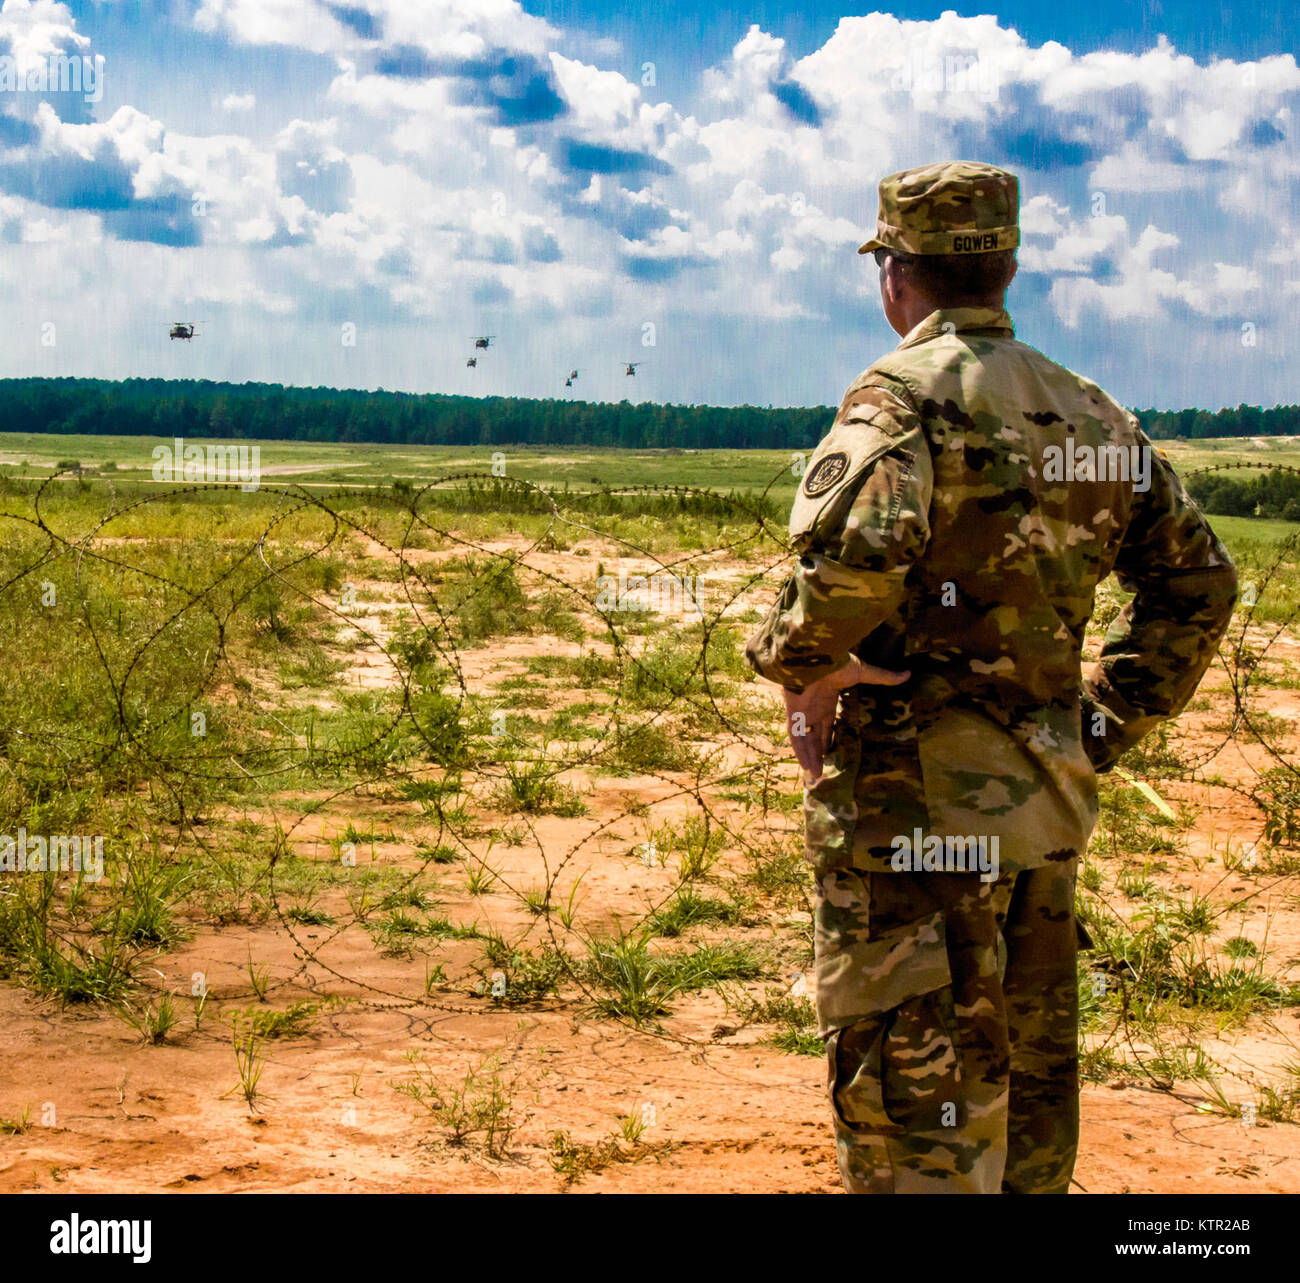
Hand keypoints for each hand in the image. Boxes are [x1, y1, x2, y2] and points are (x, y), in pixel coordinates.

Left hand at [784, 655, 908, 784]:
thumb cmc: (838, 662)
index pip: (826, 723)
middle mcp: (812, 708)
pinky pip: (795, 737)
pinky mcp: (793, 714)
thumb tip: (907, 674)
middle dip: (819, 752)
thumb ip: (882, 677)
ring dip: (810, 757)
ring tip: (818, 777)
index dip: (829, 738)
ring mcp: (801, 711)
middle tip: (826, 770)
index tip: (835, 751)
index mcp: (826, 699)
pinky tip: (808, 767)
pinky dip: (801, 752)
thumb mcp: (863, 672)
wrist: (815, 656)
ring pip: (805, 740)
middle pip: (814, 735)